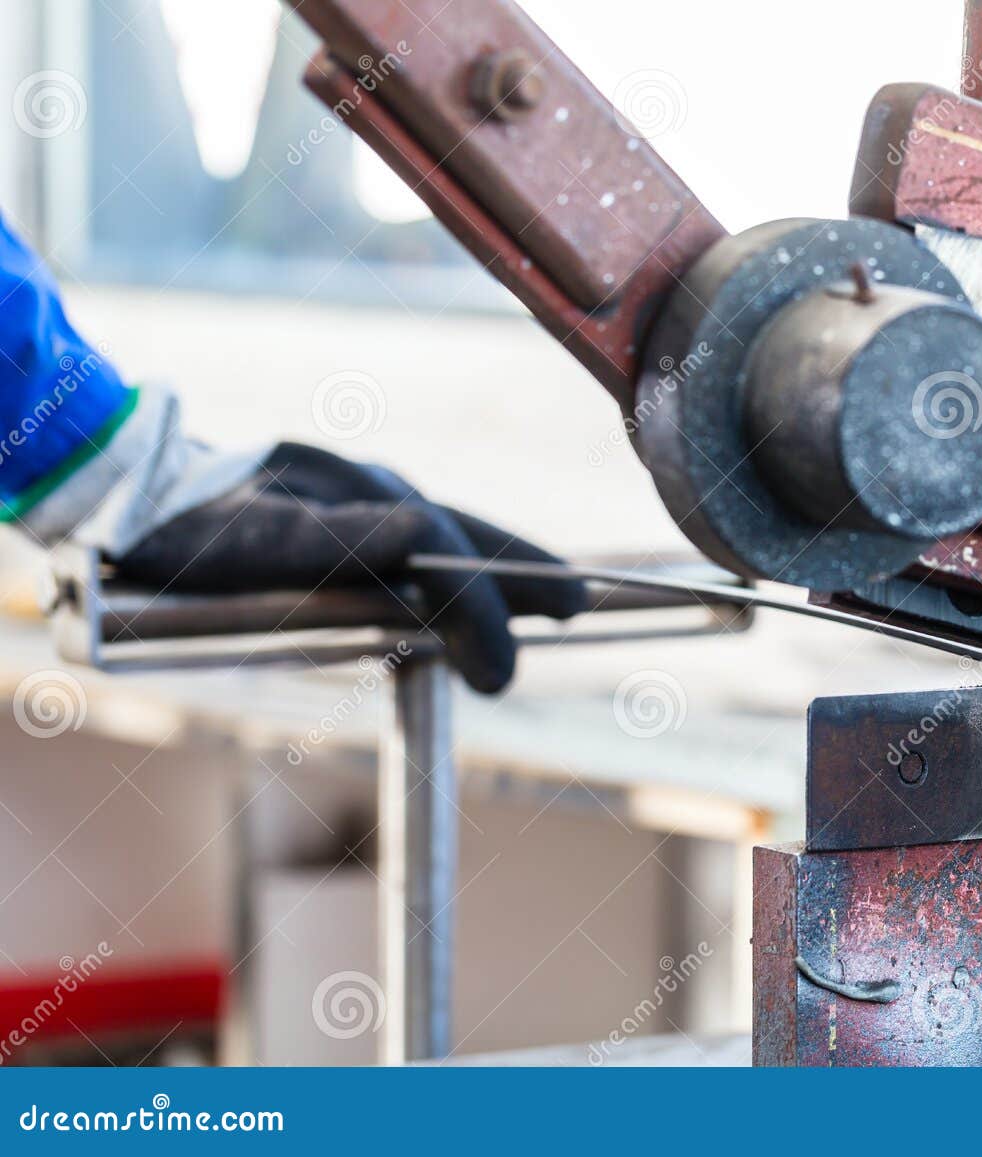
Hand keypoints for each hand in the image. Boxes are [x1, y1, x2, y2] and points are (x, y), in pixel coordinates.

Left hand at [110, 442, 583, 693]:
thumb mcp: (249, 533)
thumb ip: (333, 536)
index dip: (482, 611)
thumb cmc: (184, 523)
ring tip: (551, 594)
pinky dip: (462, 559)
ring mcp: (358, 496)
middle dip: (526, 573)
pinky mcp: (344, 511)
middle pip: (467, 532)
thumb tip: (418, 532)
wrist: (126, 488)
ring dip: (503, 564)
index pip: (443, 551)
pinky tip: (470, 581)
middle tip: (578, 606)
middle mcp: (369, 489)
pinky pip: (420, 537)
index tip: (503, 669)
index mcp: (356, 495)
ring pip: (450, 531)